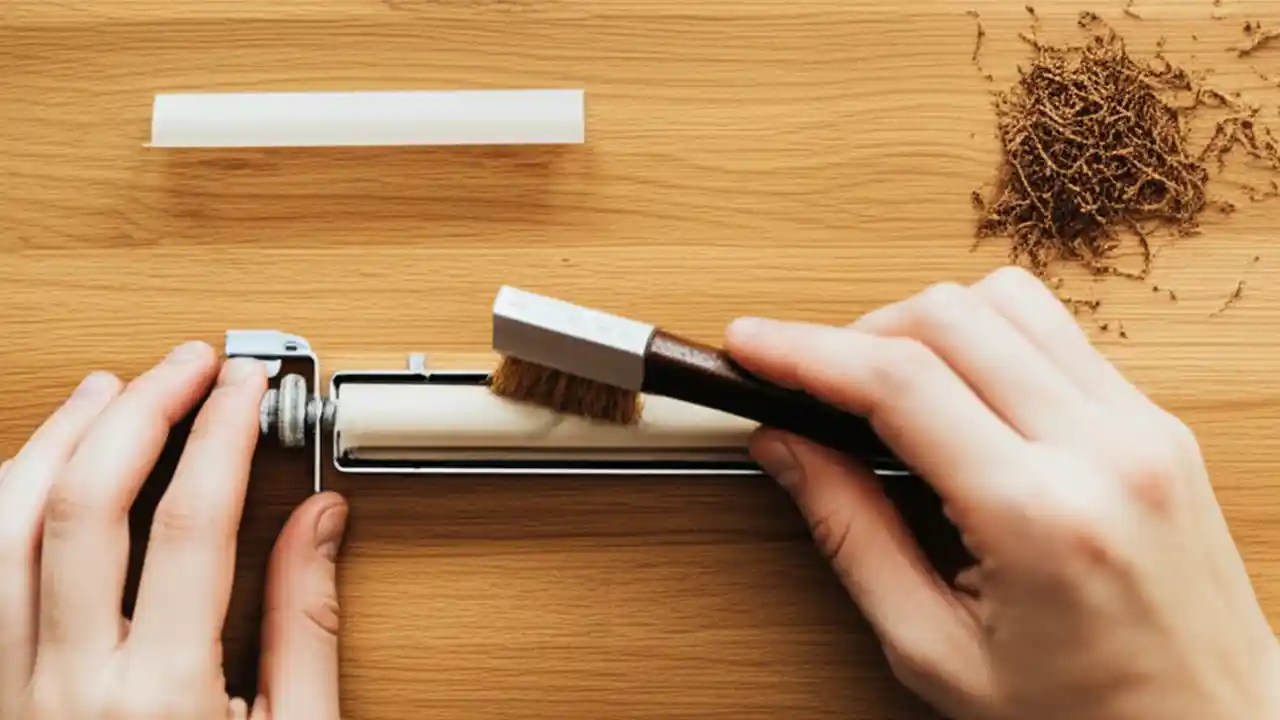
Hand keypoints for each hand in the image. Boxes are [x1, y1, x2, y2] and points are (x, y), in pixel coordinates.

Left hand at [0, 342, 347, 719]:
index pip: (190, 525)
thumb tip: (319, 524)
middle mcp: (70, 685)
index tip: (245, 386)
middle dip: (138, 411)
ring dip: (55, 443)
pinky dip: (7, 505)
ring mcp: (16, 689)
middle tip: (185, 366)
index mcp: (161, 697)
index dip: (221, 435)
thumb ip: (305, 630)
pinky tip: (40, 471)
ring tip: (105, 392)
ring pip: (6, 531)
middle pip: (80, 508)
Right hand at [725, 266, 1279, 719]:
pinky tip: (959, 390)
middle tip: (813, 380)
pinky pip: (1056, 331)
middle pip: (951, 315)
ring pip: (1007, 298)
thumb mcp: (936, 649)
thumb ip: (852, 535)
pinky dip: (986, 338)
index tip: (752, 346)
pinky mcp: (1157, 422)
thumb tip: (788, 448)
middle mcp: (1106, 450)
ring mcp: (1142, 426)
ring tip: (887, 383)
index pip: (901, 382)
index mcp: (1043, 517)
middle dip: (858, 332)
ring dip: (926, 323)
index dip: (807, 351)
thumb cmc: (1084, 717)